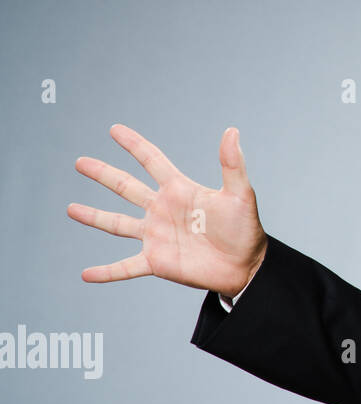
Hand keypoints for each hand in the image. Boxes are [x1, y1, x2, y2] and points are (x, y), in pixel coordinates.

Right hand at [68, 124, 267, 294]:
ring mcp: (156, 236)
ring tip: (71, 209)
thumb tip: (232, 130)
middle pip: (126, 187)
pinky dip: (106, 272)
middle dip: (103, 174)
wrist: (246, 265)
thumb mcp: (240, 194)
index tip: (115, 129)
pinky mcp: (157, 261)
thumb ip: (232, 164)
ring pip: (118, 224)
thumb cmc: (245, 228)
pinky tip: (86, 274)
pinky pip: (125, 267)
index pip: (152, 161)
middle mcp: (162, 210)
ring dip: (94, 217)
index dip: (134, 145)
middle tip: (80, 162)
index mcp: (179, 190)